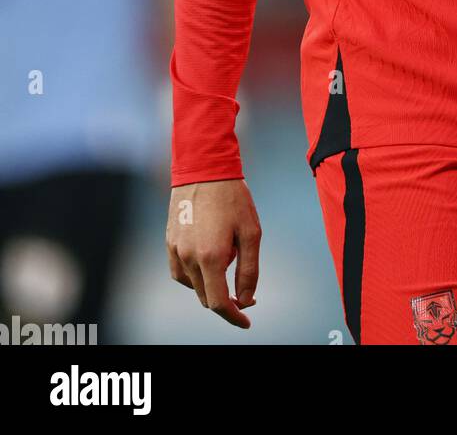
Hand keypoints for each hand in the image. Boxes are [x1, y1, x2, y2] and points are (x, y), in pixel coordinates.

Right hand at [166, 179, 261, 327]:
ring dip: (211, 285)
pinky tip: (208, 261)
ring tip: (228, 258)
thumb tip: (247, 299)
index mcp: (211, 257)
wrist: (205, 168)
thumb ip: (249, 270)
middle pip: (206, 297)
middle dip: (225, 301)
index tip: (246, 322)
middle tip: (244, 294)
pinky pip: (180, 272)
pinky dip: (195, 276)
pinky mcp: (169, 242)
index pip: (219, 303)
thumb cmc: (233, 198)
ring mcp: (176, 250)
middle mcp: (189, 258)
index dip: (233, 317)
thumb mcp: (251, 232)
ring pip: (194, 286)